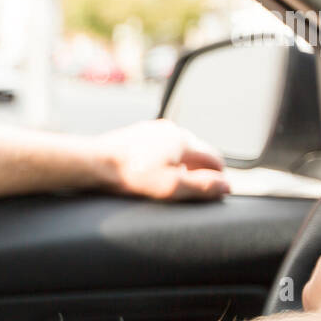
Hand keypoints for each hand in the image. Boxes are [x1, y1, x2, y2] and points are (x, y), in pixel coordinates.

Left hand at [94, 119, 229, 200]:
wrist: (93, 162)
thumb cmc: (130, 176)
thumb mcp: (171, 187)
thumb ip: (201, 187)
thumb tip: (226, 187)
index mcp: (184, 140)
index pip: (214, 158)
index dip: (219, 177)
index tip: (217, 191)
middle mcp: (171, 129)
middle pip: (197, 151)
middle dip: (200, 170)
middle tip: (194, 190)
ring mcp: (152, 129)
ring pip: (178, 148)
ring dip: (182, 165)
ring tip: (173, 183)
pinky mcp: (137, 134)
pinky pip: (159, 147)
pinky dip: (164, 160)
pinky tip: (152, 173)